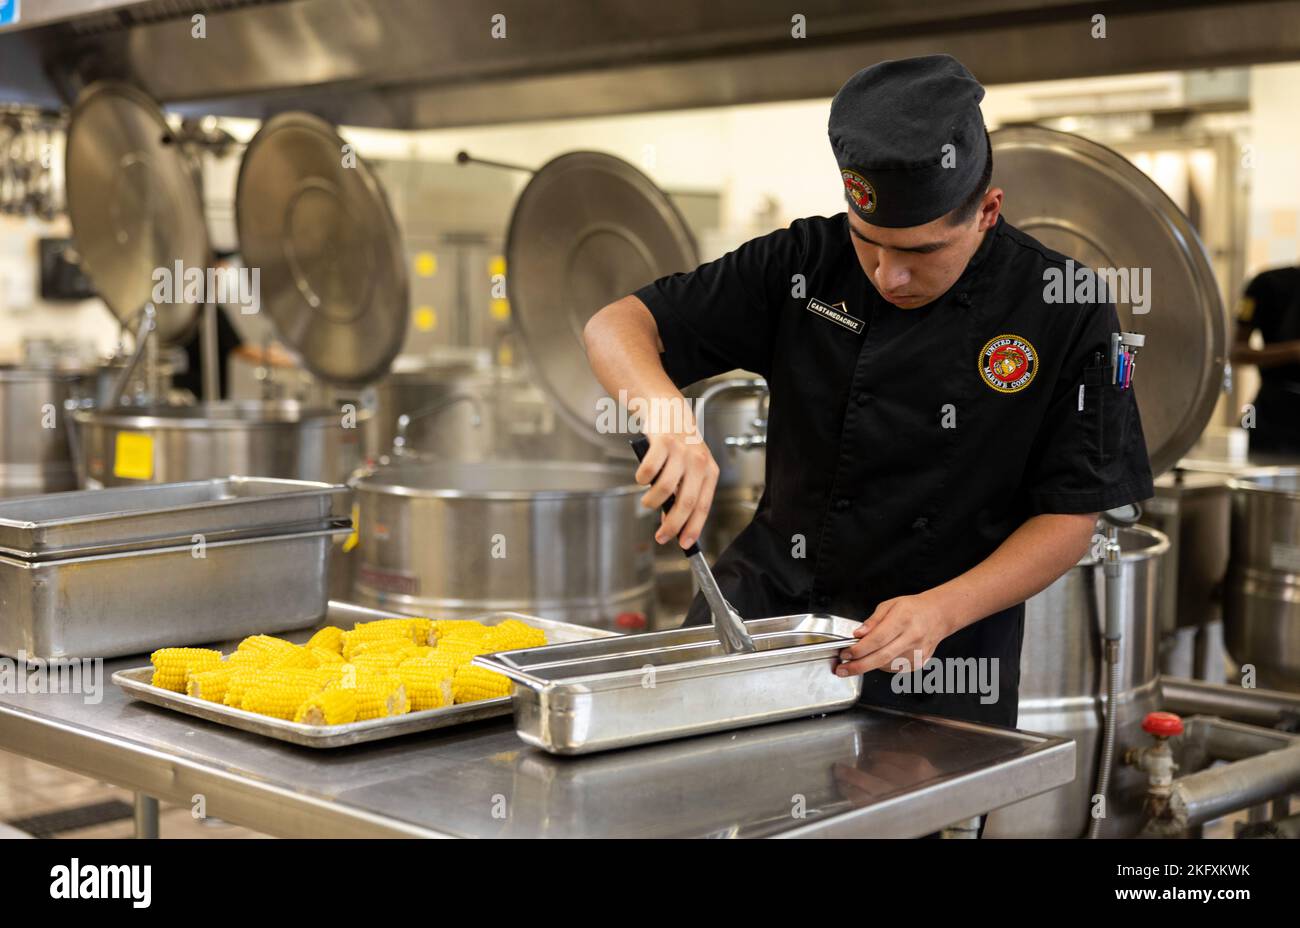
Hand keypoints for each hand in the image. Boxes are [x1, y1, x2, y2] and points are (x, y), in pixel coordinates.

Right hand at [634, 426, 719, 549]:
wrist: (670, 411)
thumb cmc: (680, 445)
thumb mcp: (690, 469)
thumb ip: (684, 493)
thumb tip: (673, 523)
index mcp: (709, 471)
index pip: (703, 506)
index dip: (693, 527)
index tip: (684, 543)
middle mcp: (698, 461)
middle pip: (686, 502)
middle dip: (672, 524)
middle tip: (661, 536)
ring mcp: (681, 451)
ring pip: (665, 488)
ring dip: (652, 501)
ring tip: (648, 501)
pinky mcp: (663, 441)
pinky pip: (648, 471)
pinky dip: (642, 479)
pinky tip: (642, 478)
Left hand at [836, 591, 953, 676]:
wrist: (939, 615)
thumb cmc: (913, 608)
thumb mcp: (889, 605)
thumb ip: (873, 621)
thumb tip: (858, 634)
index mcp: (903, 620)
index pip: (877, 639)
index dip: (859, 649)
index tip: (845, 653)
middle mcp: (912, 637)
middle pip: (881, 657)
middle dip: (858, 666)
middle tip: (842, 669)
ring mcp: (917, 653)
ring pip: (887, 665)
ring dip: (869, 665)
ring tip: (856, 662)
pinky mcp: (919, 663)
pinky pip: (896, 669)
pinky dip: (883, 666)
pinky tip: (878, 658)